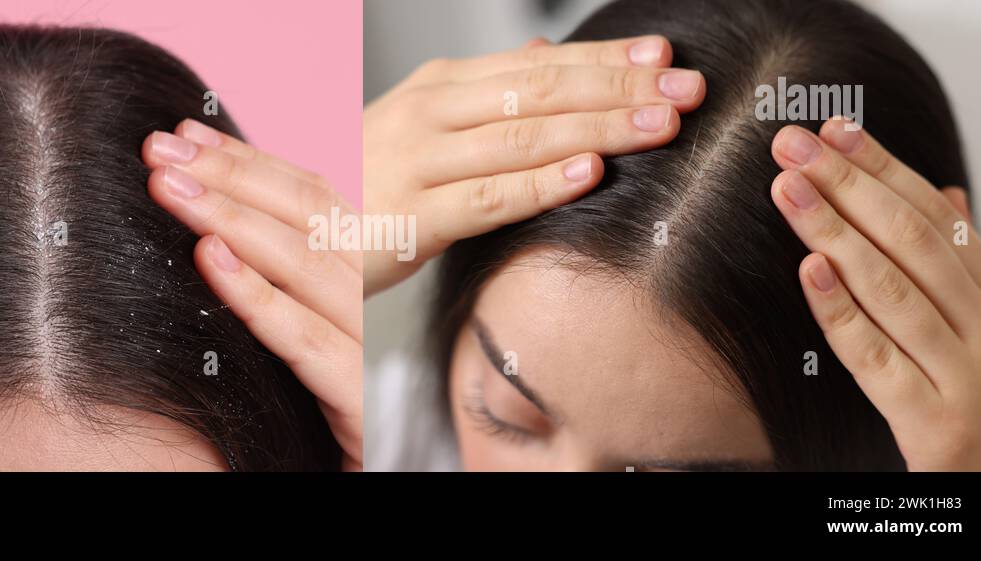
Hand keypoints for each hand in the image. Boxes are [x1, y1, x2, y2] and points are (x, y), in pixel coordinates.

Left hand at [142, 119, 362, 470]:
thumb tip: (206, 220)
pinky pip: (305, 340)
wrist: (352, 474)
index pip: (311, 199)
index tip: (187, 135)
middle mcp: (368, 303)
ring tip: (173, 190)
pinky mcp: (358, 399)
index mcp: (356, 279)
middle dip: (229, 177)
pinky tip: (211, 261)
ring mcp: (367, 348)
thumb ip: (270, 277)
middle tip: (162, 150)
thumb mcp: (293, 330)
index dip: (248, 160)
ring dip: (231, 221)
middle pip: (309, 219)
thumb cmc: (309, 408)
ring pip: (305, 267)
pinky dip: (256, 296)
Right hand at [363, 35, 704, 294]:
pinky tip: (588, 172)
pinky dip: (541, 183)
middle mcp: (430, 112)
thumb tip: (552, 60)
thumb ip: (488, 98)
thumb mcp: (423, 126)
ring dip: (598, 126)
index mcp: (440, 87)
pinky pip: (488, 197)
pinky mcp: (413, 218)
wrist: (295, 230)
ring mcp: (419, 162)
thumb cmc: (367, 183)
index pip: (536, 63)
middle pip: (540, 91)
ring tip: (658, 123)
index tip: (663, 55)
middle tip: (685, 89)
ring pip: (523, 137)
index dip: (604, 58)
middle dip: (619, 86)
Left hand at [771, 117, 980, 470]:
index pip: (935, 215)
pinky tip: (808, 271)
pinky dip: (840, 312)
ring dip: (833, 232)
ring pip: (891, 290)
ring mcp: (966, 374)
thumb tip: (947, 195)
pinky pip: (875, 358)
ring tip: (788, 190)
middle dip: (847, 185)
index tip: (834, 129)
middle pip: (910, 241)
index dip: (883, 167)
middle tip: (792, 146)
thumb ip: (963, 264)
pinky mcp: (933, 421)